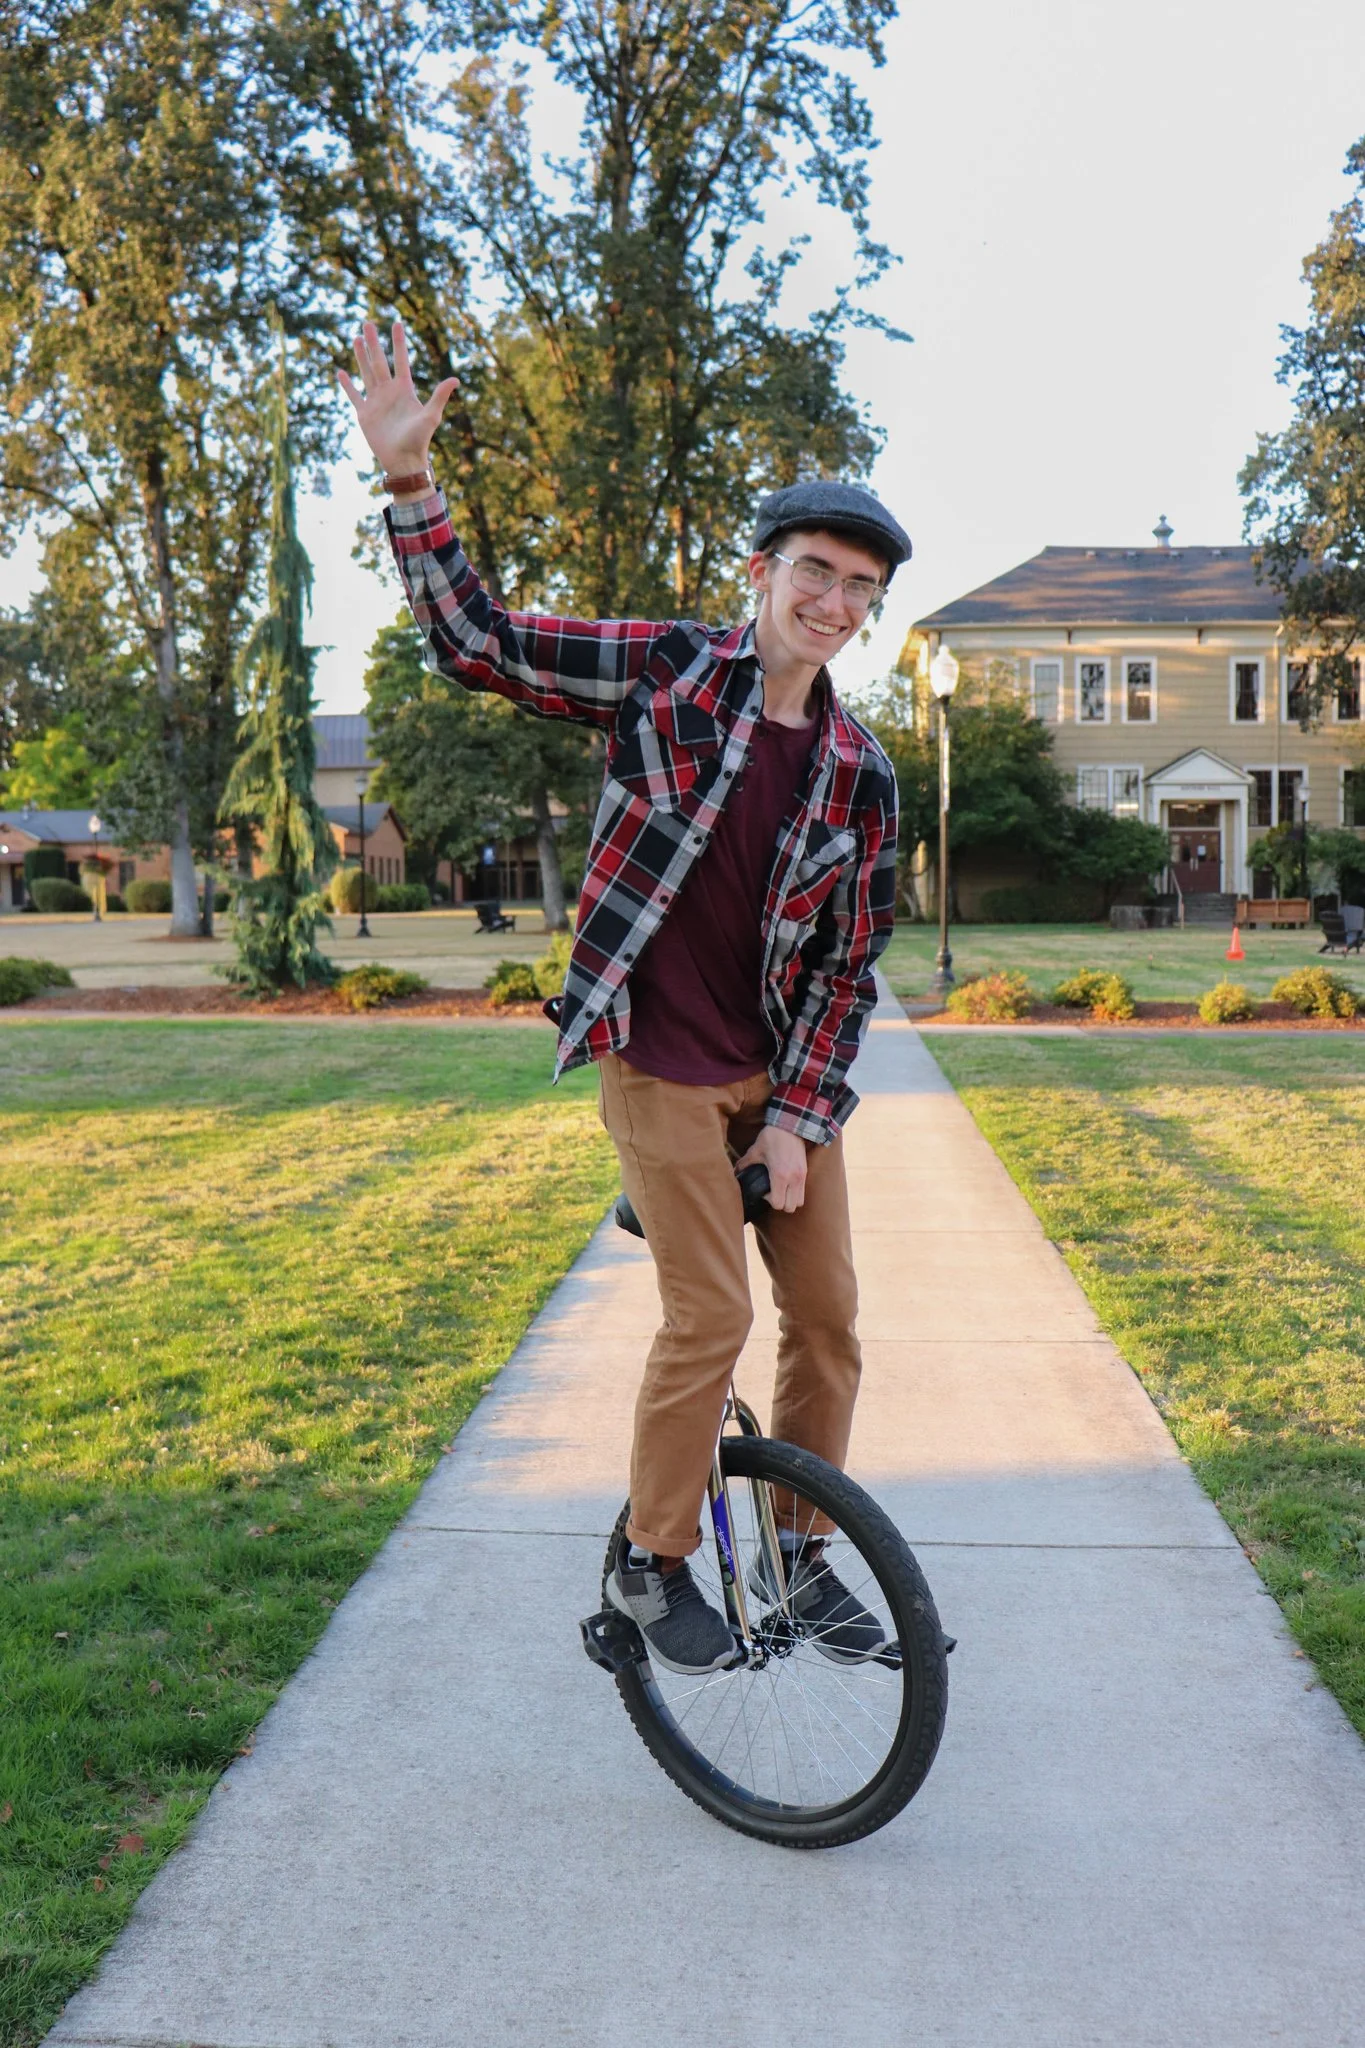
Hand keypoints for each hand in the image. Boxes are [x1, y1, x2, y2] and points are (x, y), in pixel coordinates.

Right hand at [338, 319, 457, 477]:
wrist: (403, 461)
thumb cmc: (419, 440)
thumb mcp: (431, 416)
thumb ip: (440, 396)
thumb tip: (455, 379)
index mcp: (405, 390)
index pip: (401, 360)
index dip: (399, 343)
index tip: (397, 324)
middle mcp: (389, 392)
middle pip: (379, 362)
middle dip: (374, 342)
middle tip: (367, 322)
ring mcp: (376, 401)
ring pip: (366, 373)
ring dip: (361, 356)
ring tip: (356, 339)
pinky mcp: (365, 414)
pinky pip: (354, 396)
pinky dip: (347, 385)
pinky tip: (341, 373)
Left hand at [734, 1125, 807, 1213]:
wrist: (790, 1125)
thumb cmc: (772, 1137)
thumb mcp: (755, 1151)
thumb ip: (744, 1164)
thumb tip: (736, 1172)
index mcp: (780, 1175)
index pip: (778, 1203)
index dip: (769, 1201)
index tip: (763, 1190)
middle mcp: (793, 1178)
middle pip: (790, 1207)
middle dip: (780, 1203)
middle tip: (771, 1192)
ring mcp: (801, 1176)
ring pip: (799, 1202)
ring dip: (789, 1200)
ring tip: (780, 1190)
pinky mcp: (805, 1172)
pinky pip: (802, 1191)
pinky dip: (794, 1193)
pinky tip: (786, 1183)